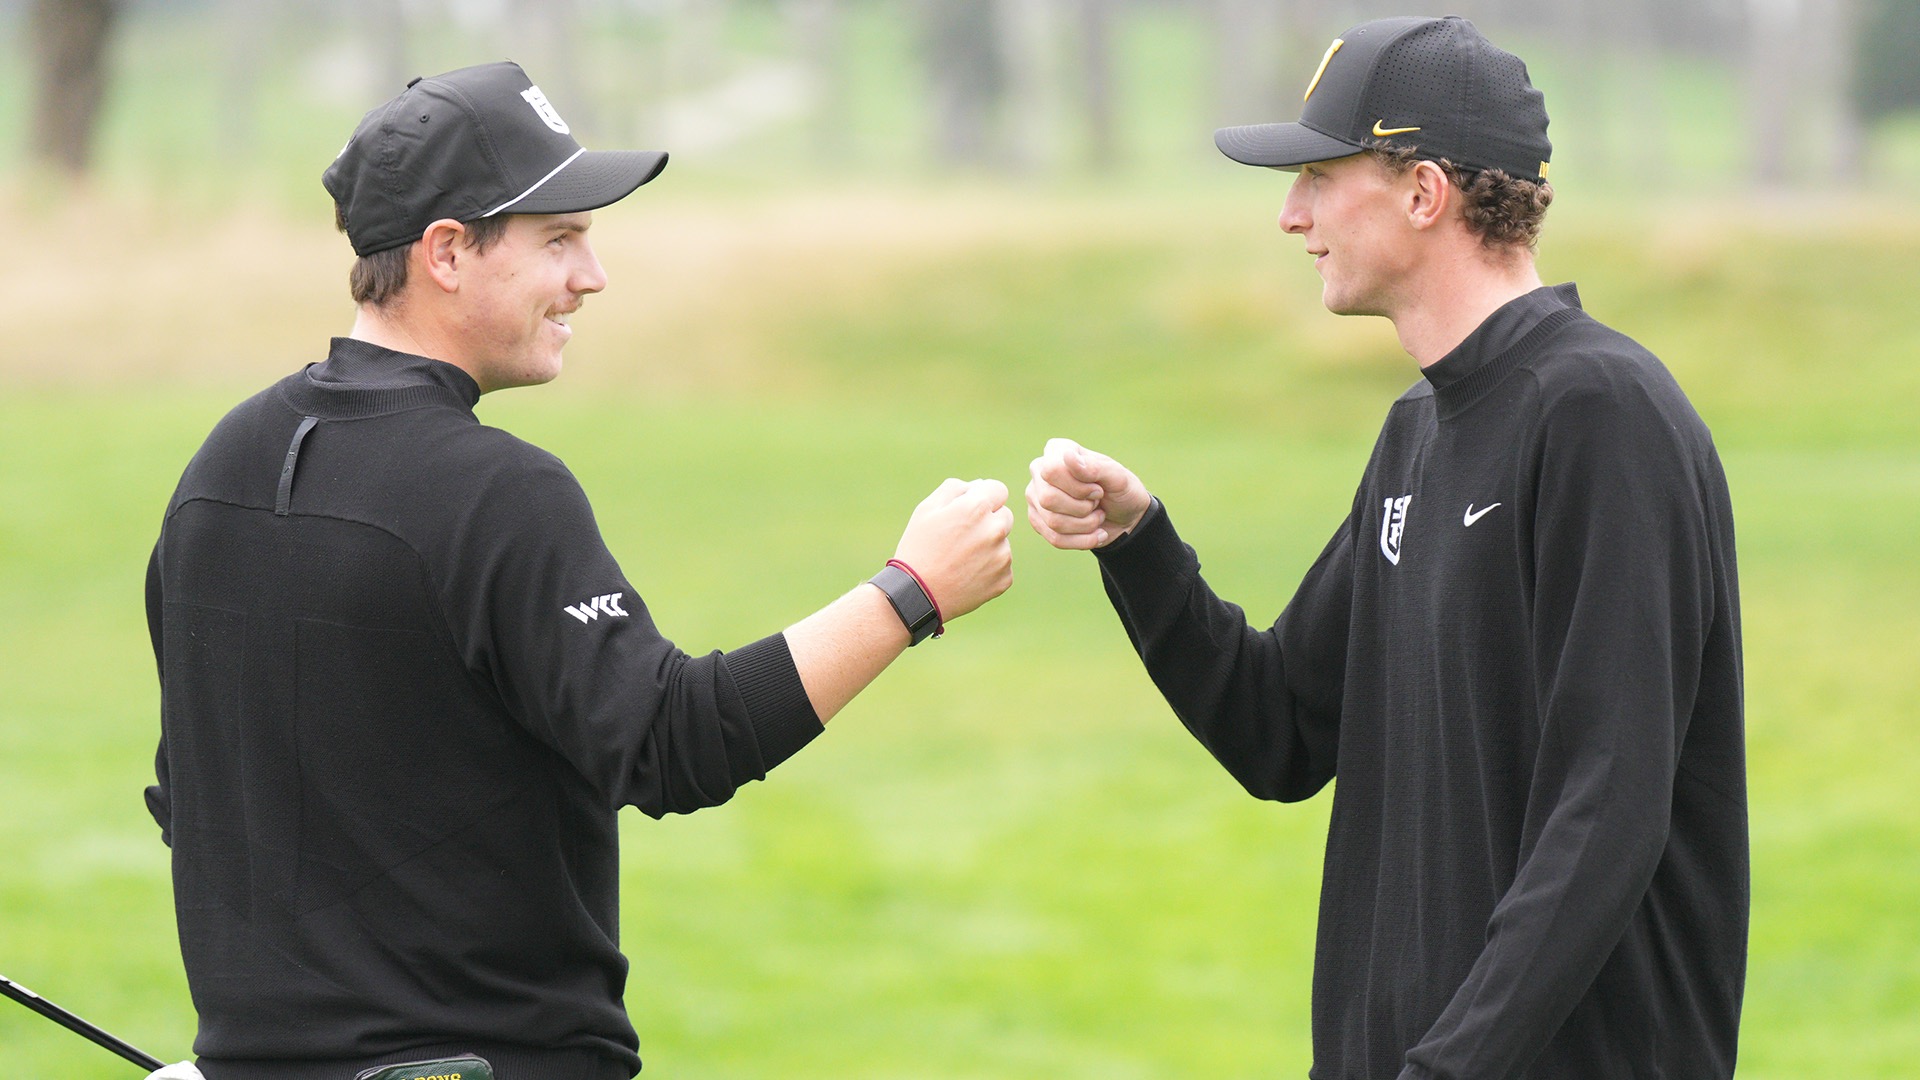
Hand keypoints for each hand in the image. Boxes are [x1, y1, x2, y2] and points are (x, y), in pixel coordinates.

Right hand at [891, 478, 1013, 621]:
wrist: (918, 594)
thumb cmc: (919, 548)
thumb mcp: (926, 509)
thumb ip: (955, 488)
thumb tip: (978, 486)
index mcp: (977, 507)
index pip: (998, 490)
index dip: (982, 498)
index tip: (969, 511)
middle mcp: (995, 529)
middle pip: (1004, 516)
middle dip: (988, 521)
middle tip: (961, 537)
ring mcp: (1002, 556)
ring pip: (1003, 541)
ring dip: (989, 545)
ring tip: (961, 558)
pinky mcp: (1004, 579)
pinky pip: (1002, 566)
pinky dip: (989, 568)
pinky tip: (967, 574)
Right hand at [1026, 438, 1151, 549]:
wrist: (1127, 517)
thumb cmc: (1121, 491)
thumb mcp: (1118, 477)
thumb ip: (1094, 467)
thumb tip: (1067, 457)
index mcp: (1057, 451)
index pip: (1051, 470)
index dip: (1078, 487)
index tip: (1098, 488)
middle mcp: (1040, 472)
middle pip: (1048, 499)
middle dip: (1082, 508)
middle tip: (1097, 502)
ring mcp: (1036, 497)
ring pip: (1053, 522)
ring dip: (1085, 525)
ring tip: (1098, 517)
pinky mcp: (1039, 521)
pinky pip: (1055, 539)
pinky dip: (1082, 540)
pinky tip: (1096, 534)